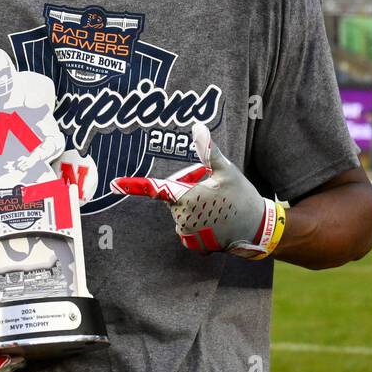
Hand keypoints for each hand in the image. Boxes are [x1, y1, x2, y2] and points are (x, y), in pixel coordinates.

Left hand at [110, 121, 285, 259]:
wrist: (257, 229)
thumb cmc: (242, 196)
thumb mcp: (227, 171)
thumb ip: (208, 151)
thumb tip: (197, 127)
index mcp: (187, 197)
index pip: (157, 189)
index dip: (134, 185)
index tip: (114, 183)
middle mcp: (182, 218)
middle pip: (176, 197)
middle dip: (189, 189)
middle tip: (213, 188)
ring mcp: (187, 234)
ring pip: (183, 213)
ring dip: (195, 206)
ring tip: (219, 205)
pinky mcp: (194, 245)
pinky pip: (189, 227)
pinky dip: (200, 222)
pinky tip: (217, 220)